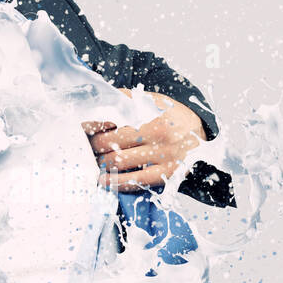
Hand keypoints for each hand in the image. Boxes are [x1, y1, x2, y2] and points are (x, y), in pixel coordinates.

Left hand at [81, 88, 207, 192]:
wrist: (204, 134)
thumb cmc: (172, 117)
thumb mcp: (152, 101)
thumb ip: (126, 99)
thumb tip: (97, 100)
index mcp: (148, 112)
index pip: (107, 119)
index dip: (88, 127)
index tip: (77, 131)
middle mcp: (155, 132)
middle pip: (108, 143)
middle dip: (91, 148)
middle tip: (82, 150)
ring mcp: (162, 154)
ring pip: (118, 162)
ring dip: (100, 165)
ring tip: (91, 164)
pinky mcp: (168, 173)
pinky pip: (137, 181)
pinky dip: (116, 182)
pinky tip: (104, 181)